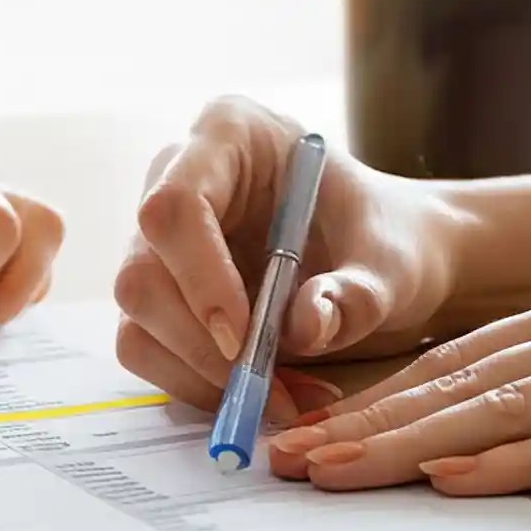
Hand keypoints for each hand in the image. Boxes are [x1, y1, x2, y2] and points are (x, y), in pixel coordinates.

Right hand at [113, 95, 462, 419]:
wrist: (380, 260)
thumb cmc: (383, 239)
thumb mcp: (393, 262)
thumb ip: (358, 293)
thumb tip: (306, 326)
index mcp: (229, 134)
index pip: (175, 205)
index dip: (199, 277)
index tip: (244, 337)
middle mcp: (175, 177)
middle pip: (142, 272)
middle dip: (198, 343)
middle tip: (263, 387)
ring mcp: (156, 238)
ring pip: (137, 319)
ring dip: (201, 373)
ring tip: (280, 396)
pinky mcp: (156, 291)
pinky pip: (146, 348)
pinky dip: (197, 384)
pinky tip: (259, 391)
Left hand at [270, 274, 530, 494]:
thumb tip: (454, 436)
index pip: (449, 360)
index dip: (374, 397)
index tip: (310, 430)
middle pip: (456, 382)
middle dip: (366, 425)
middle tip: (292, 459)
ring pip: (503, 407)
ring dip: (409, 445)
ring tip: (339, 472)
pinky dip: (518, 461)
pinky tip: (456, 479)